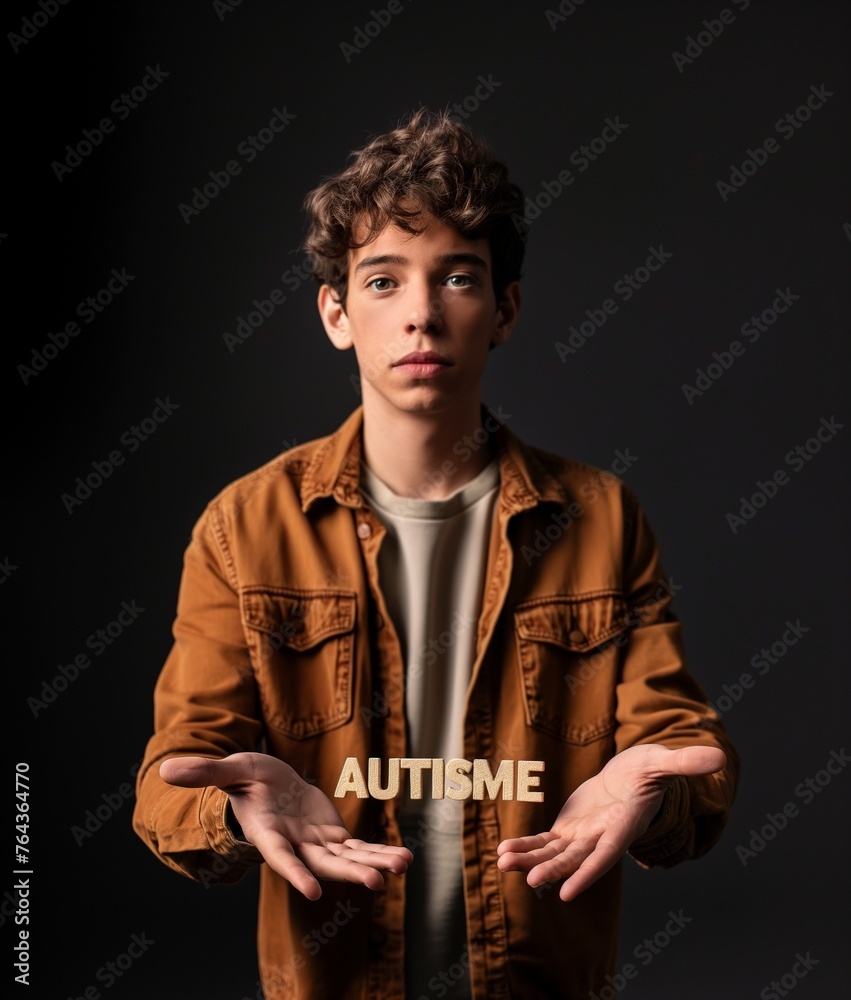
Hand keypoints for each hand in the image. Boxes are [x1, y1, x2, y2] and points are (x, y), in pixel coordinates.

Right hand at [159, 752, 411, 899]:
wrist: (267, 788)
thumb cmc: (246, 781)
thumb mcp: (231, 770)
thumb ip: (206, 773)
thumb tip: (166, 770)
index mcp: (269, 833)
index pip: (282, 857)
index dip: (295, 873)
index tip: (315, 890)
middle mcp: (296, 845)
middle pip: (324, 864)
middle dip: (350, 872)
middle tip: (375, 881)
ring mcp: (317, 844)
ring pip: (350, 860)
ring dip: (376, 863)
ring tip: (404, 865)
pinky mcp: (334, 837)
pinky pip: (361, 849)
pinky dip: (380, 853)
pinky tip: (405, 858)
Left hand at [496, 744, 724, 901]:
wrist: (632, 778)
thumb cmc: (649, 771)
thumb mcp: (663, 763)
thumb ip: (684, 763)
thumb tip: (718, 757)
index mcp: (623, 826)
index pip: (605, 854)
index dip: (587, 873)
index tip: (567, 893)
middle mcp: (601, 837)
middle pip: (575, 858)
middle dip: (552, 868)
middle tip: (530, 879)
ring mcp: (583, 836)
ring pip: (553, 853)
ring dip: (529, 859)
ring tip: (502, 862)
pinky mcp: (568, 829)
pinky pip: (543, 842)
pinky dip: (525, 846)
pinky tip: (503, 851)